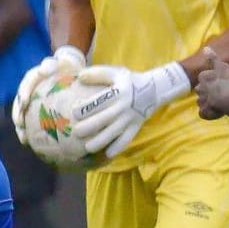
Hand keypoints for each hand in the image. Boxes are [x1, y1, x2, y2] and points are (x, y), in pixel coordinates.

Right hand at [9, 45, 84, 142]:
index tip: (24, 103)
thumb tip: (43, 69)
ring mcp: (30, 102)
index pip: (25, 86)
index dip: (23, 95)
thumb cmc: (65, 67)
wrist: (68, 71)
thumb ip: (51, 64)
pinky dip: (29, 133)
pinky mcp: (35, 112)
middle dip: (18, 115)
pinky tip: (32, 143)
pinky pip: (30, 123)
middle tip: (20, 124)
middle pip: (19, 104)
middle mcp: (28, 91)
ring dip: (21, 128)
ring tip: (23, 138)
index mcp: (32, 78)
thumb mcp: (60, 62)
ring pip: (21, 115)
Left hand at [71, 61, 189, 158]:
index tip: (73, 112)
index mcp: (118, 92)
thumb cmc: (129, 81)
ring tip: (87, 148)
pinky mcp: (135, 127)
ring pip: (115, 132)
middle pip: (105, 119)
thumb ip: (98, 73)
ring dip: (101, 141)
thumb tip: (80, 77)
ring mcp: (130, 118)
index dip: (86, 107)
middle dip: (90, 126)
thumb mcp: (116, 72)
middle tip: (76, 132)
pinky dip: (118, 147)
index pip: (100, 100)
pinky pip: (127, 139)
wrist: (155, 89)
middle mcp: (123, 107)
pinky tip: (108, 154)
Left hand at [195, 57, 228, 119]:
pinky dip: (207, 113)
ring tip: (218, 103)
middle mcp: (200, 90)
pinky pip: (203, 113)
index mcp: (204, 78)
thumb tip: (205, 48)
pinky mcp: (205, 113)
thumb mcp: (222, 67)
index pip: (203, 77)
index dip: (211, 79)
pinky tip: (214, 112)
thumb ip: (213, 59)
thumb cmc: (228, 80)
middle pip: (200, 89)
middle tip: (219, 92)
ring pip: (201, 101)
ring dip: (207, 101)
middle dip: (207, 90)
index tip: (219, 81)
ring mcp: (202, 102)